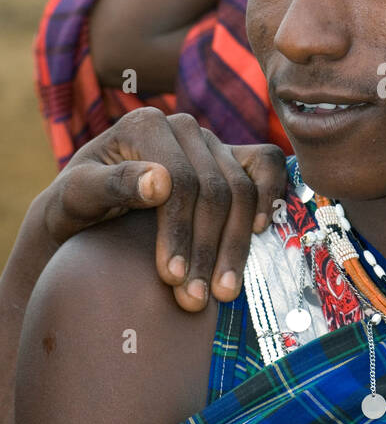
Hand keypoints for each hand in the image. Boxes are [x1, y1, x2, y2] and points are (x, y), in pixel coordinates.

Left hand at [37, 108, 287, 308]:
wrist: (90, 208)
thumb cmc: (77, 204)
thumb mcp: (76, 196)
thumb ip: (110, 184)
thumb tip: (160, 182)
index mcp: (145, 125)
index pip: (180, 182)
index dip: (180, 232)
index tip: (172, 277)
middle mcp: (184, 127)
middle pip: (215, 190)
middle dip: (208, 249)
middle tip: (197, 298)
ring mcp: (212, 141)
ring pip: (242, 191)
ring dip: (236, 246)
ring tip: (223, 291)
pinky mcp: (233, 156)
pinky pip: (267, 165)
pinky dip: (270, 196)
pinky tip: (259, 232)